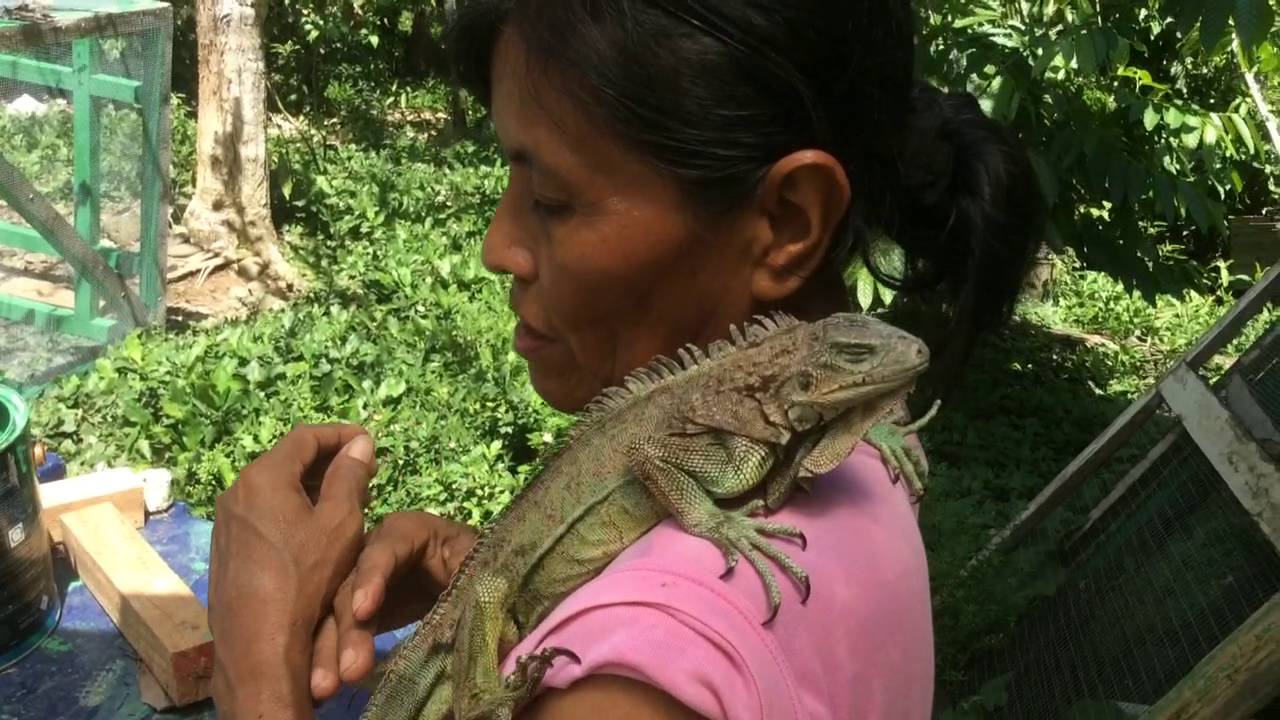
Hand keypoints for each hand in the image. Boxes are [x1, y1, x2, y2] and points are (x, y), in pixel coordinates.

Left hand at [208, 424, 378, 719]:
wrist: (259, 645)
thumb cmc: (306, 578)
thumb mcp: (341, 523)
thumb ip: (350, 477)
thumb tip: (360, 443)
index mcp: (263, 477)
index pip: (305, 437)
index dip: (340, 435)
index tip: (368, 441)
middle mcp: (236, 491)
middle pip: (286, 461)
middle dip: (327, 462)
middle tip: (363, 472)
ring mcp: (226, 522)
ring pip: (274, 489)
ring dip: (310, 488)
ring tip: (346, 501)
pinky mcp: (226, 549)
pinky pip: (263, 514)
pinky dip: (292, 511)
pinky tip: (316, 532)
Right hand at [309, 510, 476, 699]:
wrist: (476, 586)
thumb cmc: (482, 568)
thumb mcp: (484, 570)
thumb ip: (478, 587)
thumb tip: (485, 617)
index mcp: (411, 531)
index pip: (386, 547)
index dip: (373, 576)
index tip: (363, 610)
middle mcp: (376, 552)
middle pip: (352, 585)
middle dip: (347, 628)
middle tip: (349, 670)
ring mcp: (362, 583)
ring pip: (335, 614)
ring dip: (326, 650)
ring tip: (326, 688)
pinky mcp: (360, 613)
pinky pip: (337, 633)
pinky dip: (327, 658)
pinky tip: (322, 685)